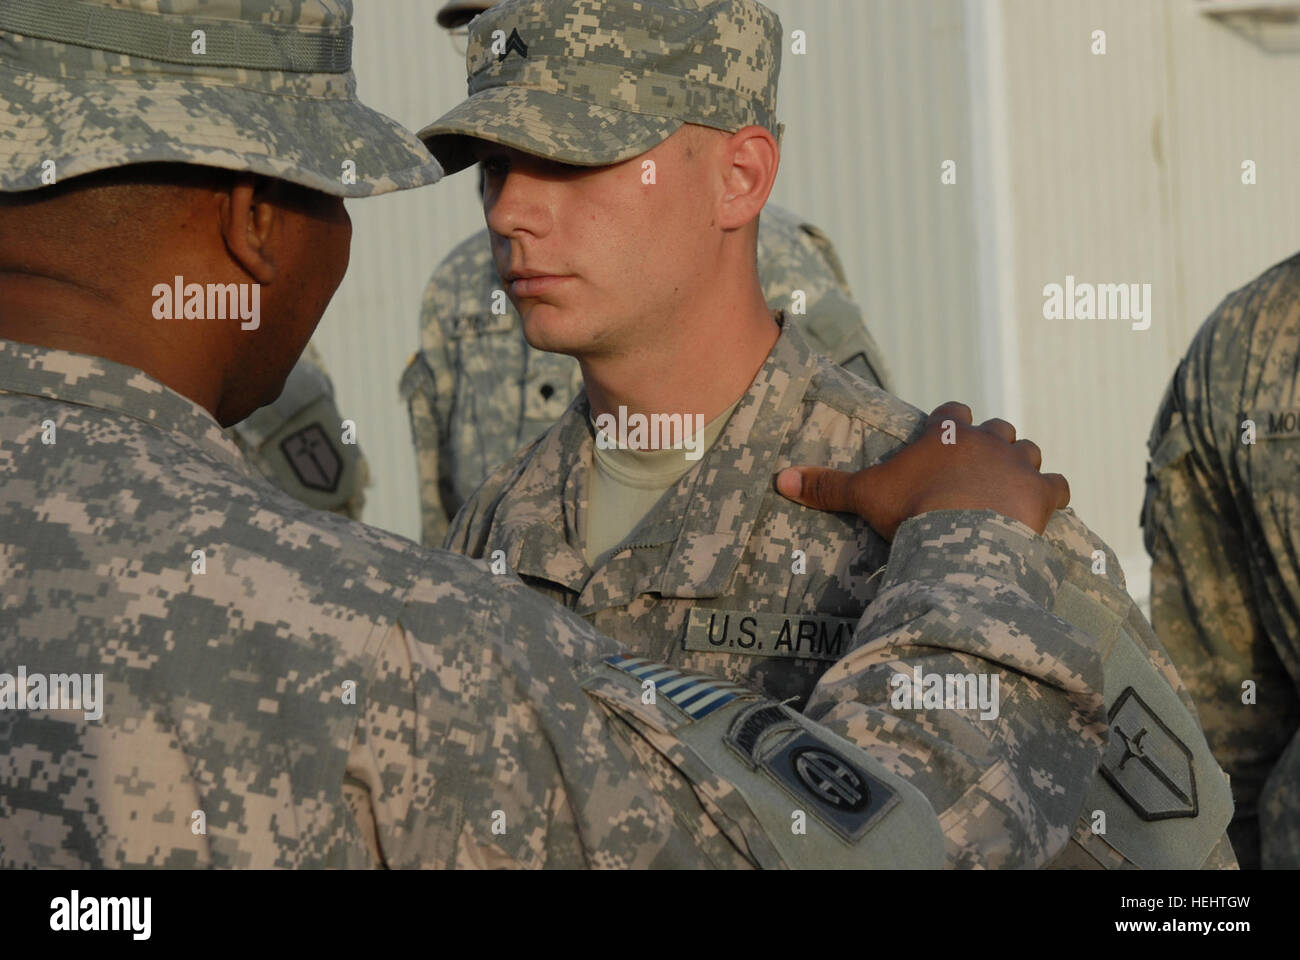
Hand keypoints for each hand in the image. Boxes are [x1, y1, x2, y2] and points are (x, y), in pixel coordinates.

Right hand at [775, 401, 1069, 539]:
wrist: (961, 531)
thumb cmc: (911, 508)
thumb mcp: (865, 495)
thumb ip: (827, 485)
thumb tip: (779, 478)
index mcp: (947, 433)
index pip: (953, 412)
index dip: (950, 424)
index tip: (944, 439)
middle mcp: (987, 439)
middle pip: (997, 428)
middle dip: (990, 444)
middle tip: (976, 470)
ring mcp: (1019, 463)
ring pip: (1029, 451)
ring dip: (1022, 465)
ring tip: (1010, 487)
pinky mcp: (1043, 492)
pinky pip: (1059, 485)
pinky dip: (1053, 495)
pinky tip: (1045, 507)